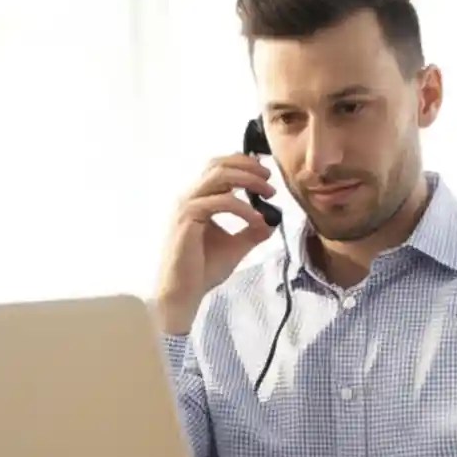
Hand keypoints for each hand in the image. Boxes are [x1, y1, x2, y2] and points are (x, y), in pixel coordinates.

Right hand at [153, 154, 277, 334]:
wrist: (184, 292)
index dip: (243, 164)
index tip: (266, 174)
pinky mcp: (188, 218)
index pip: (218, 167)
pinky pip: (221, 202)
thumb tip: (272, 220)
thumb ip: (252, 231)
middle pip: (218, 163)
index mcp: (198, 200)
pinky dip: (244, 208)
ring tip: (269, 193)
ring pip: (220, 176)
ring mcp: (187, 205)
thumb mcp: (236, 245)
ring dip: (248, 180)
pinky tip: (257, 220)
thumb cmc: (203, 270)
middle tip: (269, 178)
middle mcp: (190, 197)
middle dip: (247, 165)